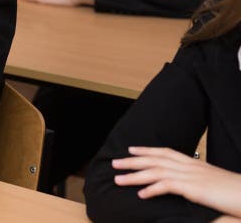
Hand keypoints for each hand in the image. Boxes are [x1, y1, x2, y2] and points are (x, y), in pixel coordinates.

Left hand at [113, 146, 240, 216]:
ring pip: (155, 172)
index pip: (164, 151)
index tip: (130, 149)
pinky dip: (152, 189)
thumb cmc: (233, 191)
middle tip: (115, 163)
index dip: (146, 150)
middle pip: (154, 159)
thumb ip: (195, 180)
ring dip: (135, 176)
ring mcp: (190, 176)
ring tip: (119, 180)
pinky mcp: (193, 188)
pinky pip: (167, 186)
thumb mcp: (210, 182)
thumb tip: (183, 184)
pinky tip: (141, 194)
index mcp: (193, 163)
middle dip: (132, 161)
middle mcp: (189, 166)